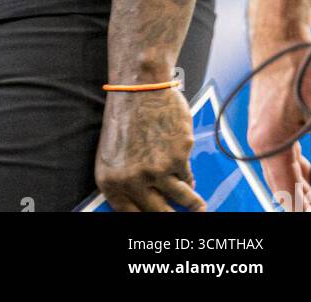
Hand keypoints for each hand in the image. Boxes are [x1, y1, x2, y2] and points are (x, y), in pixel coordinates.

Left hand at [96, 88, 205, 211]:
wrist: (139, 85)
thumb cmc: (125, 116)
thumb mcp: (113, 153)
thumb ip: (126, 181)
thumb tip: (144, 206)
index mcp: (110, 180)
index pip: (130, 216)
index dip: (147, 221)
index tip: (159, 224)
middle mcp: (132, 180)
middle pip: (158, 214)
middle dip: (172, 219)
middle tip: (179, 221)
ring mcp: (156, 171)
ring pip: (182, 200)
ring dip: (193, 206)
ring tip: (200, 210)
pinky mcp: (178, 158)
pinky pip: (188, 178)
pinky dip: (189, 177)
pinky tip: (188, 173)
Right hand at [247, 41, 310, 212]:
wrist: (278, 40)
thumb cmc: (297, 67)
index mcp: (268, 144)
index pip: (287, 194)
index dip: (302, 208)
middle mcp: (259, 143)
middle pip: (282, 188)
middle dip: (302, 201)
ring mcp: (261, 134)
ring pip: (282, 175)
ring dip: (301, 189)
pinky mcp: (267, 125)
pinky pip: (282, 160)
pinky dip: (297, 173)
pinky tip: (310, 177)